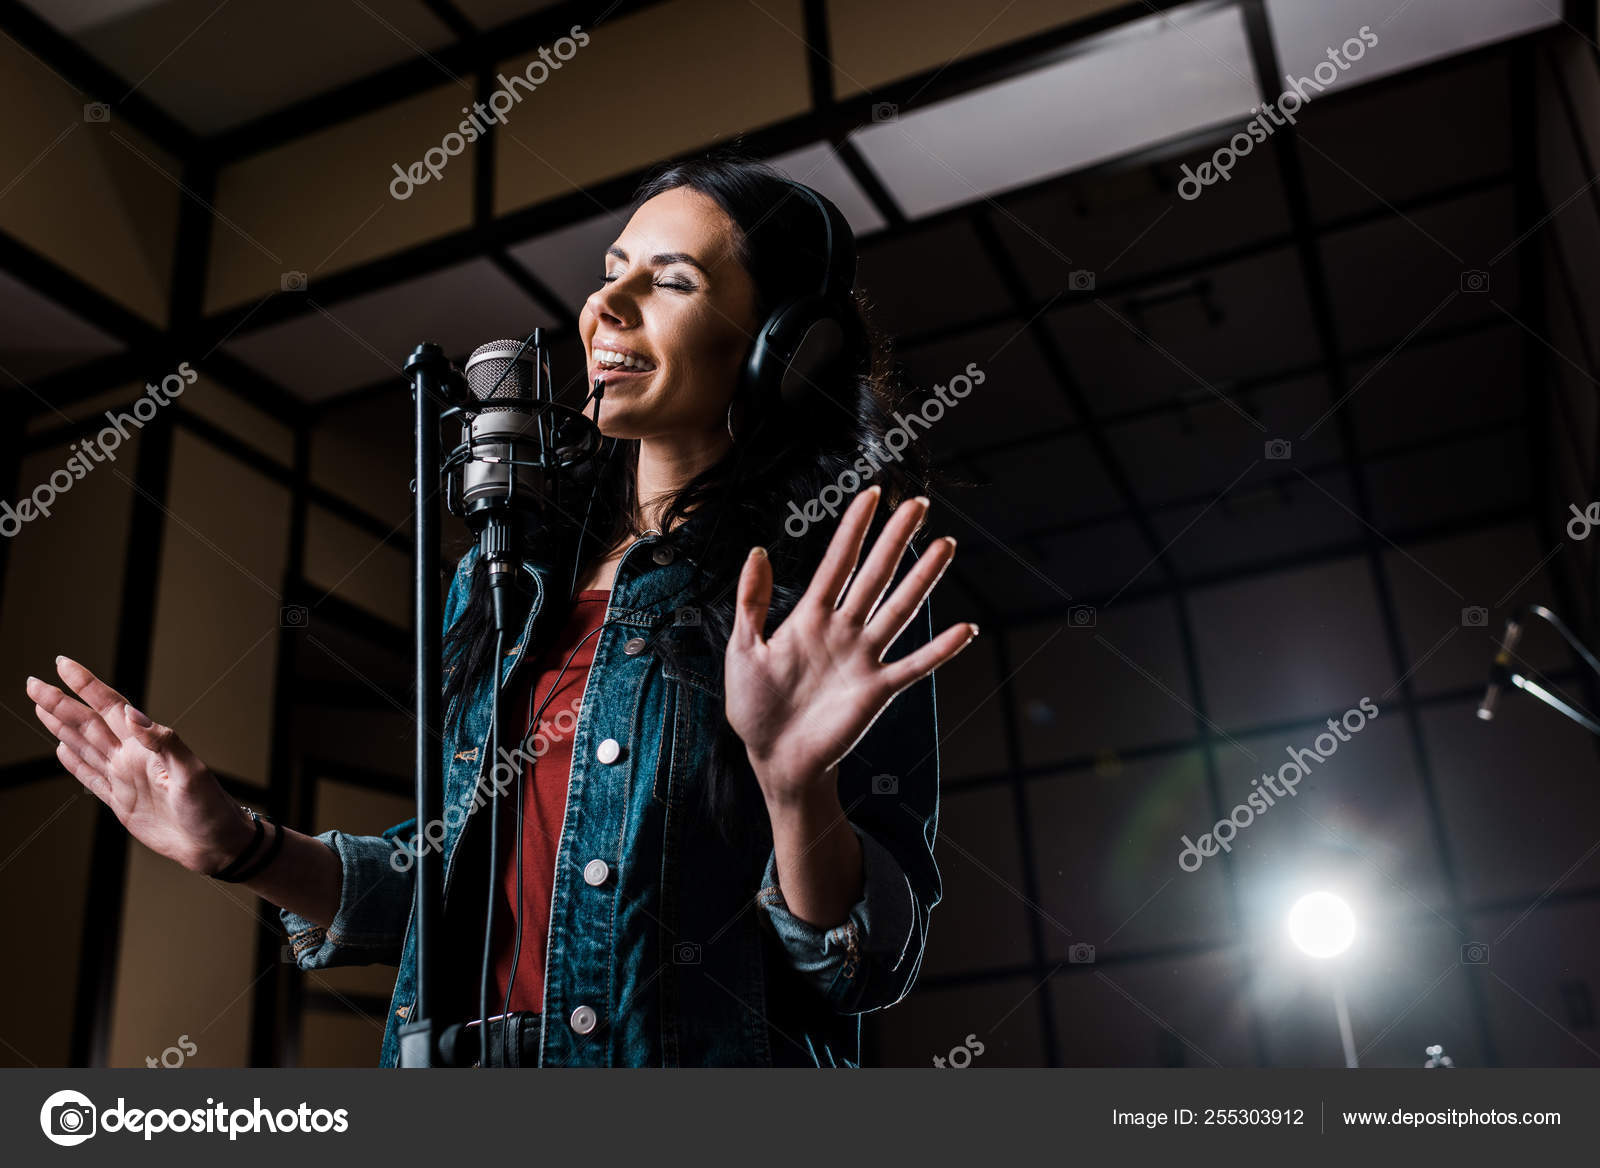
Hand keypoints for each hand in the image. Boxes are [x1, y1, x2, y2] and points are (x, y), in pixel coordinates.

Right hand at [26, 657, 253, 874]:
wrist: (215, 844)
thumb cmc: (211, 807)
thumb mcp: (191, 772)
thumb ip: (164, 741)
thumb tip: (132, 714)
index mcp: (147, 745)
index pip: (111, 706)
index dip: (87, 685)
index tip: (63, 664)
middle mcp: (132, 757)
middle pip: (88, 723)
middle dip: (60, 702)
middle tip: (32, 683)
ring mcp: (125, 778)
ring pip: (85, 745)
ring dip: (62, 726)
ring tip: (41, 706)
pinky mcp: (121, 801)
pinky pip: (91, 777)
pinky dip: (74, 762)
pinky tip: (61, 748)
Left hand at [724, 485, 977, 807]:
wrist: (774, 760)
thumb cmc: (754, 707)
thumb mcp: (743, 649)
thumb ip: (751, 603)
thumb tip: (757, 551)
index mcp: (809, 617)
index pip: (836, 562)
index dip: (853, 529)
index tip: (869, 495)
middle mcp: (843, 631)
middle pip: (874, 575)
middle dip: (895, 539)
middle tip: (917, 504)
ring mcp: (863, 658)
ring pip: (899, 610)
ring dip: (923, 579)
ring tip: (945, 546)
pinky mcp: (878, 690)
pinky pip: (914, 667)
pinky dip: (940, 650)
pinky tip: (965, 630)